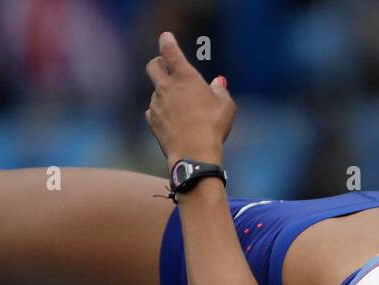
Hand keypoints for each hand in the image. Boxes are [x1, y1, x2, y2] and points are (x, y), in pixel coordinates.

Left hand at [145, 31, 234, 167]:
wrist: (194, 154)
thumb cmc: (213, 127)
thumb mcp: (226, 106)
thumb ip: (220, 91)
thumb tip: (218, 83)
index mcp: (185, 77)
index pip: (170, 52)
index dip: (167, 42)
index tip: (165, 37)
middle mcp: (166, 87)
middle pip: (153, 66)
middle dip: (158, 63)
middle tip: (166, 66)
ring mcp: (156, 104)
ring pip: (155, 91)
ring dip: (164, 93)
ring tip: (179, 106)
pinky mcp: (152, 121)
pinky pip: (153, 111)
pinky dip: (160, 112)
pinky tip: (171, 120)